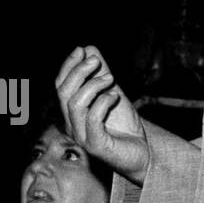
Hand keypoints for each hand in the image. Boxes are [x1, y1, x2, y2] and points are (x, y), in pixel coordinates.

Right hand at [55, 44, 149, 182]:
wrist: (142, 153)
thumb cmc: (125, 127)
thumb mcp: (113, 93)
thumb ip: (101, 73)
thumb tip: (89, 49)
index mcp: (73, 112)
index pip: (60, 86)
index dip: (68, 66)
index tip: (82, 50)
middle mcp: (73, 124)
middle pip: (63, 93)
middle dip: (79, 71)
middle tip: (96, 60)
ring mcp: (82, 136)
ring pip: (75, 104)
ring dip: (93, 85)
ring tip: (110, 79)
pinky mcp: (95, 146)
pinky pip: (92, 119)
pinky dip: (103, 102)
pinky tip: (115, 97)